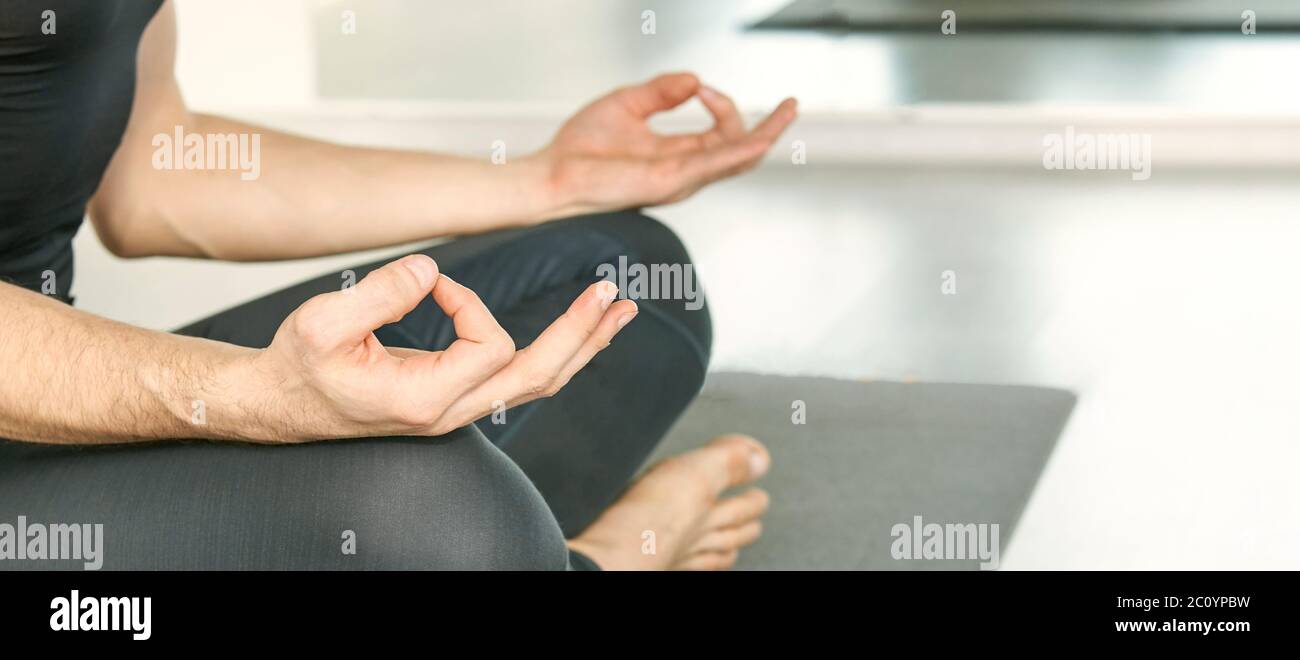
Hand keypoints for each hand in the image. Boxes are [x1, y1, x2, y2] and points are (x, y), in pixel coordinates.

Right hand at [252, 254, 636, 440]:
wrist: (282, 402)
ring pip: (539, 382)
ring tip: (616, 312)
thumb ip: (379, 293)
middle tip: (615, 295)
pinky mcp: (457, 398)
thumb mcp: (322, 322)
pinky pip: (520, 378)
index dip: (470, 302)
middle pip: (540, 376)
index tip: (433, 283)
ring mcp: (458, 410)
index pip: (488, 344)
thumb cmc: (300, 365)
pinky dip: (556, 351)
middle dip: (581, 333)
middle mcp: (451, 412)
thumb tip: (432, 269)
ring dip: (581, 344)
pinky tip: (576, 331)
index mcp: (424, 399)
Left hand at [540, 72, 796, 211]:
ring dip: (767, 135)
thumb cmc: (581, 148)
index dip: (721, 102)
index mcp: (677, 153)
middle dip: (770, 126)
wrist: (552, 174)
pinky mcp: (669, 181)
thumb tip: (695, 78)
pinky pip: (714, 167)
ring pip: (738, 160)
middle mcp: (686, 170)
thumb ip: (662, 92)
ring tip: (789, 112)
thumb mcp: (626, 105)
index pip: (722, 133)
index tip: (697, 85)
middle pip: (742, 151)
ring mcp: (681, 178)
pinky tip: (759, 138)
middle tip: (790, 103)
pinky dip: (740, 151)